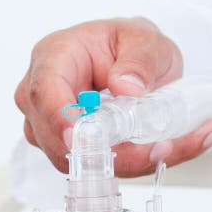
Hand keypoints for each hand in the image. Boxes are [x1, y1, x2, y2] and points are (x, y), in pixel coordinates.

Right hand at [15, 17, 211, 176]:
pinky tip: (157, 150)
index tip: (85, 137)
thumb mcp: (146, 41)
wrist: (134, 63)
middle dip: (109, 151)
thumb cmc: (129, 46)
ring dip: (127, 161)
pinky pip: (95, 169)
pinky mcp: (69, 152)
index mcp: (54, 58)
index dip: (60, 119)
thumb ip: (140, 61)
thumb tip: (127, 87)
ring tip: (168, 145)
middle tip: (159, 146)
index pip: (43, 92)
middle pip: (58, 139)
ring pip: (78, 162)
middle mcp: (44, 97)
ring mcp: (51, 129)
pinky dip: (131, 164)